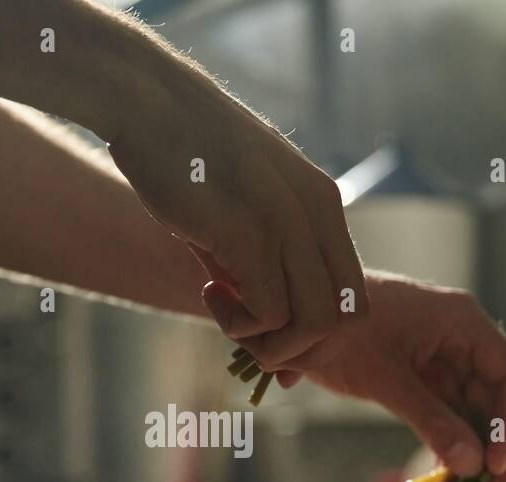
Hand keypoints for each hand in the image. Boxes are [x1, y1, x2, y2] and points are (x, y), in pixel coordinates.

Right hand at [107, 68, 367, 368]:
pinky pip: (270, 314)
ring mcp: (289, 222)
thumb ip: (261, 276)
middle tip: (246, 334)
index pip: (355, 300)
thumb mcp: (241, 218)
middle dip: (297, 349)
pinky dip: (238, 324)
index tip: (269, 339)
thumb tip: (276, 352)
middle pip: (345, 320)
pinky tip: (207, 291)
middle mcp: (318, 214)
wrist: (150, 104)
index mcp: (324, 207)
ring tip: (224, 313)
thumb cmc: (186, 162)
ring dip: (268, 343)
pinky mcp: (253, 233)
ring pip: (314, 325)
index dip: (318, 337)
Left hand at [203, 272, 505, 481]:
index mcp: (463, 324)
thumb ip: (432, 420)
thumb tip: (472, 465)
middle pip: (493, 406)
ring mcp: (439, 361)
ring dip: (466, 464)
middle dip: (491, 458)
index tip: (496, 467)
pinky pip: (442, 419)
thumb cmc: (338, 330)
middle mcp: (460, 341)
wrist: (294, 312)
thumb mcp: (386, 379)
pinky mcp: (418, 378)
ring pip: (468, 420)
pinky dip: (442, 451)